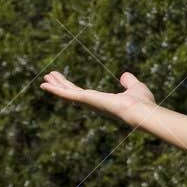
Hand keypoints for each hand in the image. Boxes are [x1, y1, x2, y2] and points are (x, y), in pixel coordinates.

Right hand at [39, 70, 156, 126]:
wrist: (141, 110)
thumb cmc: (142, 103)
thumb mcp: (136, 87)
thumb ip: (129, 82)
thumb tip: (124, 76)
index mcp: (103, 102)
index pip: (84, 94)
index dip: (72, 87)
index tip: (63, 81)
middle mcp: (94, 104)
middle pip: (72, 93)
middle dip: (61, 86)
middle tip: (48, 77)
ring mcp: (89, 102)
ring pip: (68, 93)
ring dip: (56, 86)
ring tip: (43, 80)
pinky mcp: (87, 99)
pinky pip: (68, 94)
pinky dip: (56, 90)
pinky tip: (45, 85)